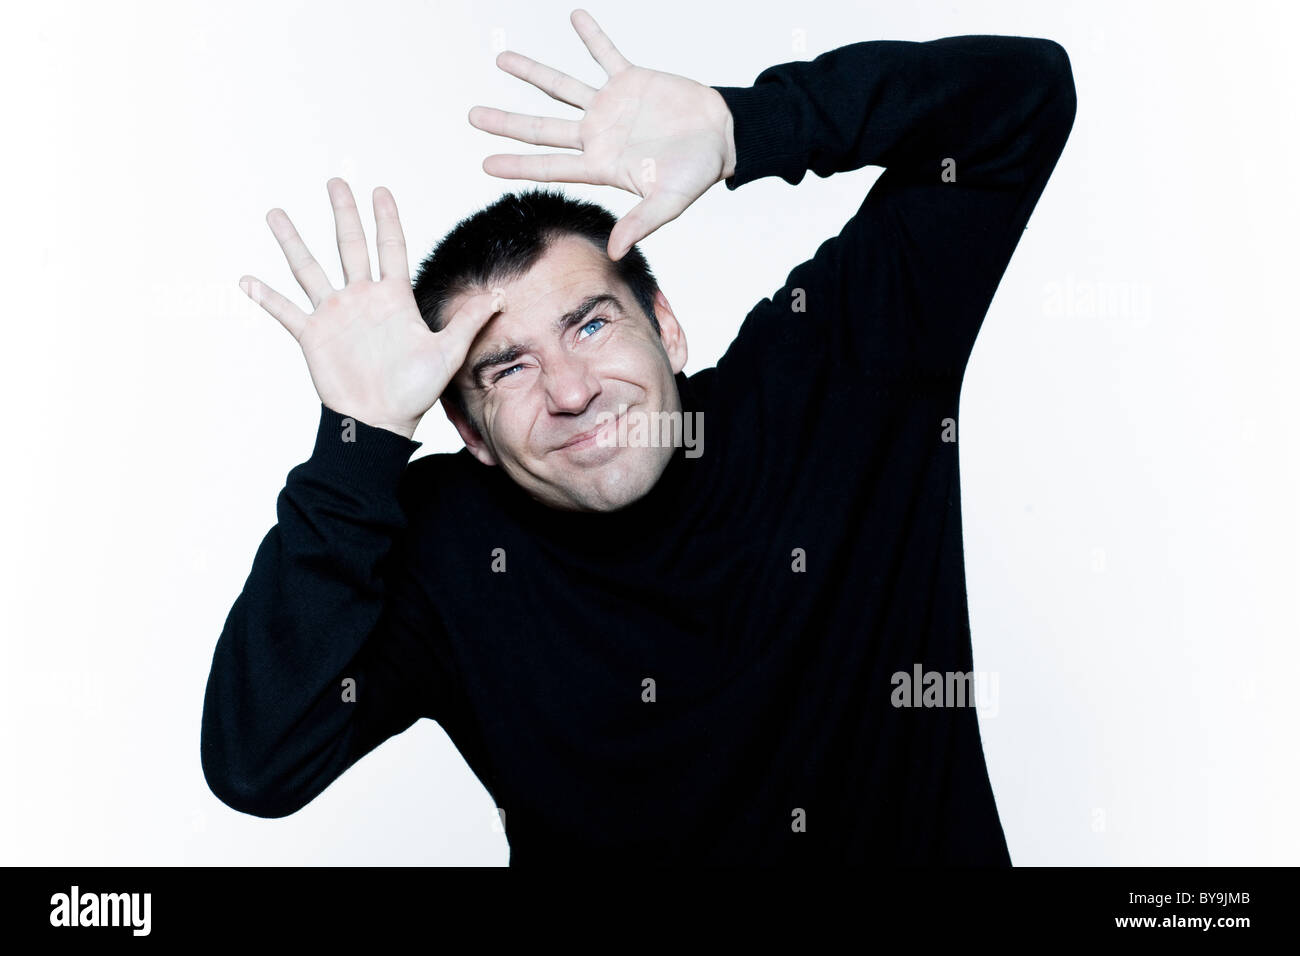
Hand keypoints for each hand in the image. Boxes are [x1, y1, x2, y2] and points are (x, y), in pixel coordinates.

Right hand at [239, 178, 503, 438]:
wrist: (381, 422)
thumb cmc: (415, 392)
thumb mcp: (447, 353)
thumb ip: (469, 322)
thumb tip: (501, 296)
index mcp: (393, 298)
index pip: (390, 248)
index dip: (386, 219)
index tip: (379, 190)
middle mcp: (362, 299)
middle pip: (350, 245)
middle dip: (343, 213)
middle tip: (335, 180)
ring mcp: (335, 315)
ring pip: (309, 269)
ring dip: (293, 242)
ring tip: (276, 214)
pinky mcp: (313, 335)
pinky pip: (285, 312)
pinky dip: (266, 297)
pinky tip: (246, 279)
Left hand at [468, 8, 734, 260]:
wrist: (722, 138)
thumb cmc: (696, 174)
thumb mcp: (669, 201)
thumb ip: (642, 222)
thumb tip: (616, 250)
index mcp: (602, 164)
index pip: (551, 166)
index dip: (517, 165)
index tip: (485, 164)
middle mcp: (598, 134)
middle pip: (542, 128)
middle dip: (507, 122)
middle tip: (472, 116)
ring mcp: (611, 106)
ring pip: (562, 88)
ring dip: (532, 73)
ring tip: (502, 58)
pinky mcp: (631, 80)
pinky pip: (606, 53)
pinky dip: (592, 36)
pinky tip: (575, 17)